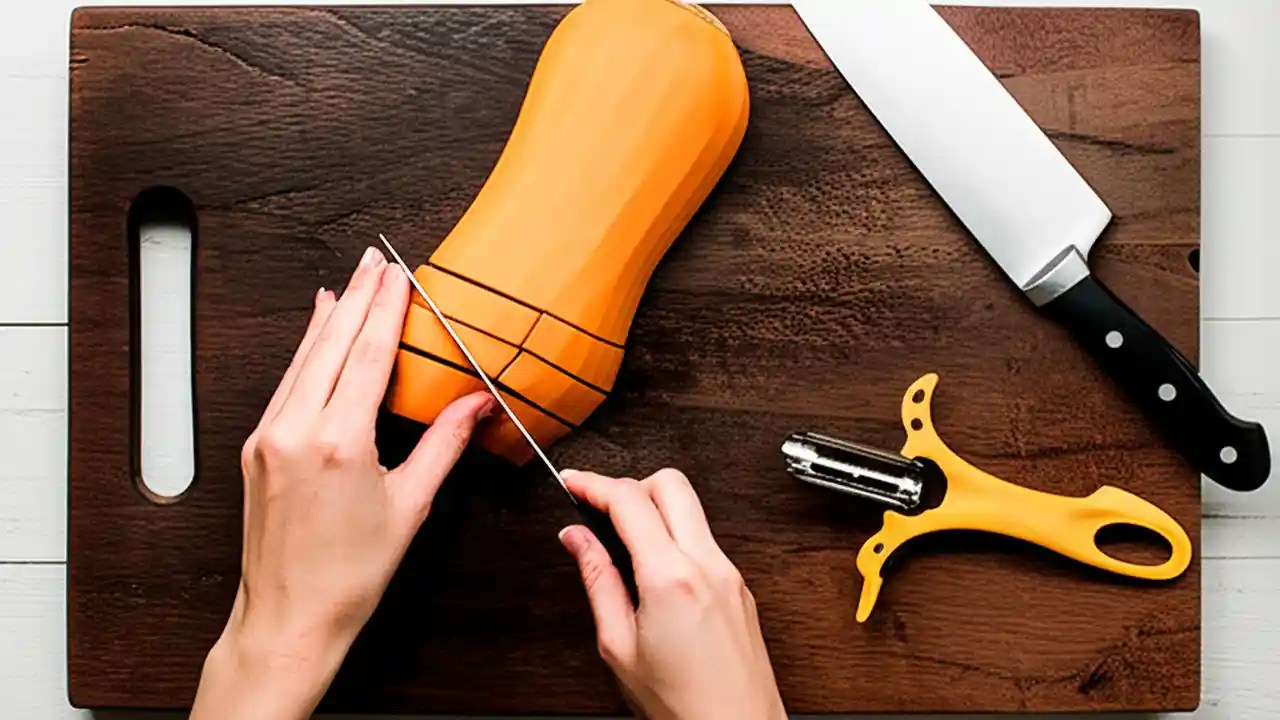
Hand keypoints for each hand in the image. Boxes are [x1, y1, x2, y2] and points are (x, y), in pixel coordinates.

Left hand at [192, 247, 493, 718]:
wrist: (289, 617)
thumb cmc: (351, 574)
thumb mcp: (410, 506)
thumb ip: (445, 444)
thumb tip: (479, 403)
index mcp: (339, 442)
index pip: (367, 356)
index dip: (385, 310)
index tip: (398, 276)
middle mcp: (296, 430)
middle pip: (331, 345)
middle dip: (357, 298)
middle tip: (375, 260)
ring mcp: (268, 437)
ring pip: (302, 359)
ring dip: (329, 318)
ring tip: (349, 283)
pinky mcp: (255, 448)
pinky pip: (285, 383)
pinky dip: (305, 351)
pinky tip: (316, 332)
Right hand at [558, 469, 785, 719]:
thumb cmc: (684, 706)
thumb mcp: (619, 646)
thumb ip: (597, 580)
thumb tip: (578, 539)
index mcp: (673, 578)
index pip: (629, 500)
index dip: (593, 483)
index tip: (573, 483)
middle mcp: (709, 566)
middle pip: (671, 483)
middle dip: (630, 484)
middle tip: (600, 507)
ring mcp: (731, 574)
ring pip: (692, 508)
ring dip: (655, 510)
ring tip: (624, 545)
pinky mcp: (740, 587)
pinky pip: (705, 539)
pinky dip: (675, 537)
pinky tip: (653, 569)